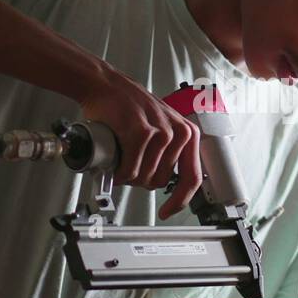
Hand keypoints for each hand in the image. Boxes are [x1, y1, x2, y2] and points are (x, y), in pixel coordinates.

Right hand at [78, 67, 201, 219]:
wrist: (105, 86)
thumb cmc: (129, 108)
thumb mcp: (160, 127)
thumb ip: (168, 153)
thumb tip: (166, 185)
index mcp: (187, 134)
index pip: (192, 178)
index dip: (180, 201)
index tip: (168, 211)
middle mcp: (178, 133)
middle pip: (161, 182)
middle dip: (141, 181)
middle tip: (129, 166)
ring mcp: (161, 132)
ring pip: (144, 178)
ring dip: (127, 175)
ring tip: (121, 156)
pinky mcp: (141, 133)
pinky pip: (130, 170)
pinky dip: (118, 172)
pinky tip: (114, 160)